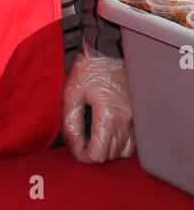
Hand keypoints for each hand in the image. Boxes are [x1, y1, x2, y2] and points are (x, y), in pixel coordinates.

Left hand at [61, 44, 134, 162]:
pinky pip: (133, 141)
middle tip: (81, 143)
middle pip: (110, 155)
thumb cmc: (88, 70)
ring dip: (108, 150)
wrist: (106, 52)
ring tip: (94, 138)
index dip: (84, 157)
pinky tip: (107, 133)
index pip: (98, 154)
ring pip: (124, 152)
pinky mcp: (138, 115)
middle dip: (94, 153)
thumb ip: (70, 123)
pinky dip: (121, 143)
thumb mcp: (71, 94)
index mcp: (108, 116)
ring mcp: (135, 119)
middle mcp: (126, 120)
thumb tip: (74, 146)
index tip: (76, 151)